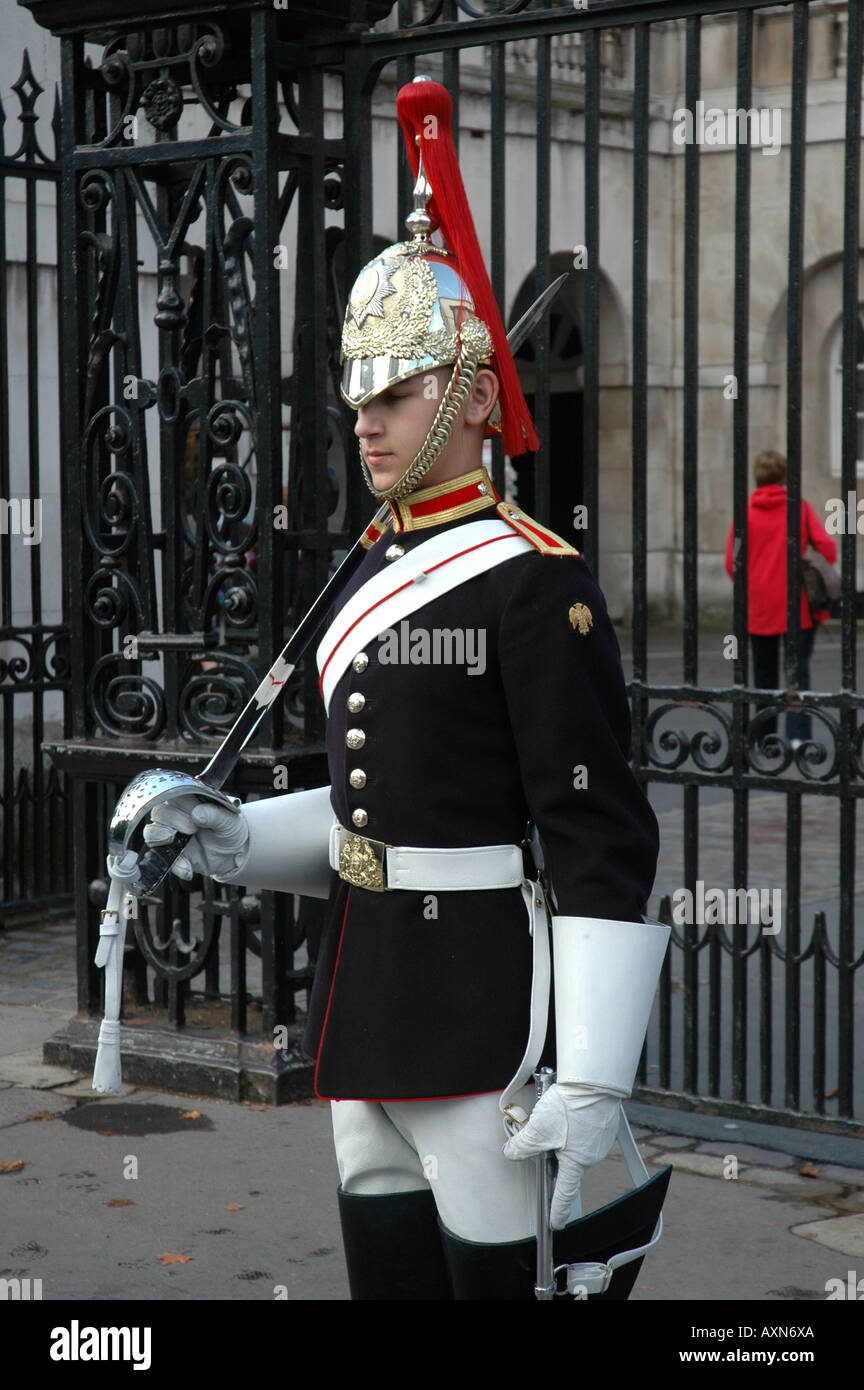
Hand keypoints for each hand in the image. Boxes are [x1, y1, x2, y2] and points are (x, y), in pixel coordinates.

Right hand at [141, 794, 249, 881]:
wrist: (235, 853)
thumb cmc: (229, 828)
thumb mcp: (229, 820)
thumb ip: (215, 814)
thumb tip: (198, 813)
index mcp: (188, 801)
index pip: (173, 795)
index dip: (180, 805)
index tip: (194, 816)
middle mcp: (175, 815)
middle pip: (159, 813)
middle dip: (172, 820)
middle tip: (192, 829)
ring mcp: (171, 835)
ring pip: (151, 832)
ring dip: (159, 837)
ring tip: (172, 839)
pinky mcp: (171, 854)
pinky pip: (163, 859)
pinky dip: (175, 865)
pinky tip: (188, 870)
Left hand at [502, 1082, 620, 1229]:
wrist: (596, 1082)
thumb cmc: (570, 1108)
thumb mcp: (538, 1128)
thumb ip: (522, 1145)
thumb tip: (511, 1153)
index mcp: (575, 1163)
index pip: (564, 1194)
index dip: (557, 1210)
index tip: (555, 1223)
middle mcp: (590, 1156)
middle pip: (565, 1162)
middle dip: (551, 1151)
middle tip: (541, 1130)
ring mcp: (599, 1140)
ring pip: (574, 1144)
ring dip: (561, 1133)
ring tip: (553, 1111)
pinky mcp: (602, 1124)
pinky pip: (584, 1130)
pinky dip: (574, 1123)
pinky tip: (567, 1107)